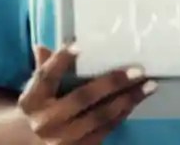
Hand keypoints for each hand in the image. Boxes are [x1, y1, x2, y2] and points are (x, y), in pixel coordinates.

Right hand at [17, 43, 156, 144]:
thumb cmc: (39, 109)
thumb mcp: (35, 91)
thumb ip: (44, 68)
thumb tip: (42, 45)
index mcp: (31, 101)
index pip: (45, 77)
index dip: (61, 61)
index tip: (79, 44)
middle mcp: (45, 121)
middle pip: (81, 98)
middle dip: (112, 83)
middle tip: (138, 70)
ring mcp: (63, 140)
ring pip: (100, 117)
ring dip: (127, 100)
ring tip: (148, 86)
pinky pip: (105, 131)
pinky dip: (122, 115)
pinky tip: (136, 102)